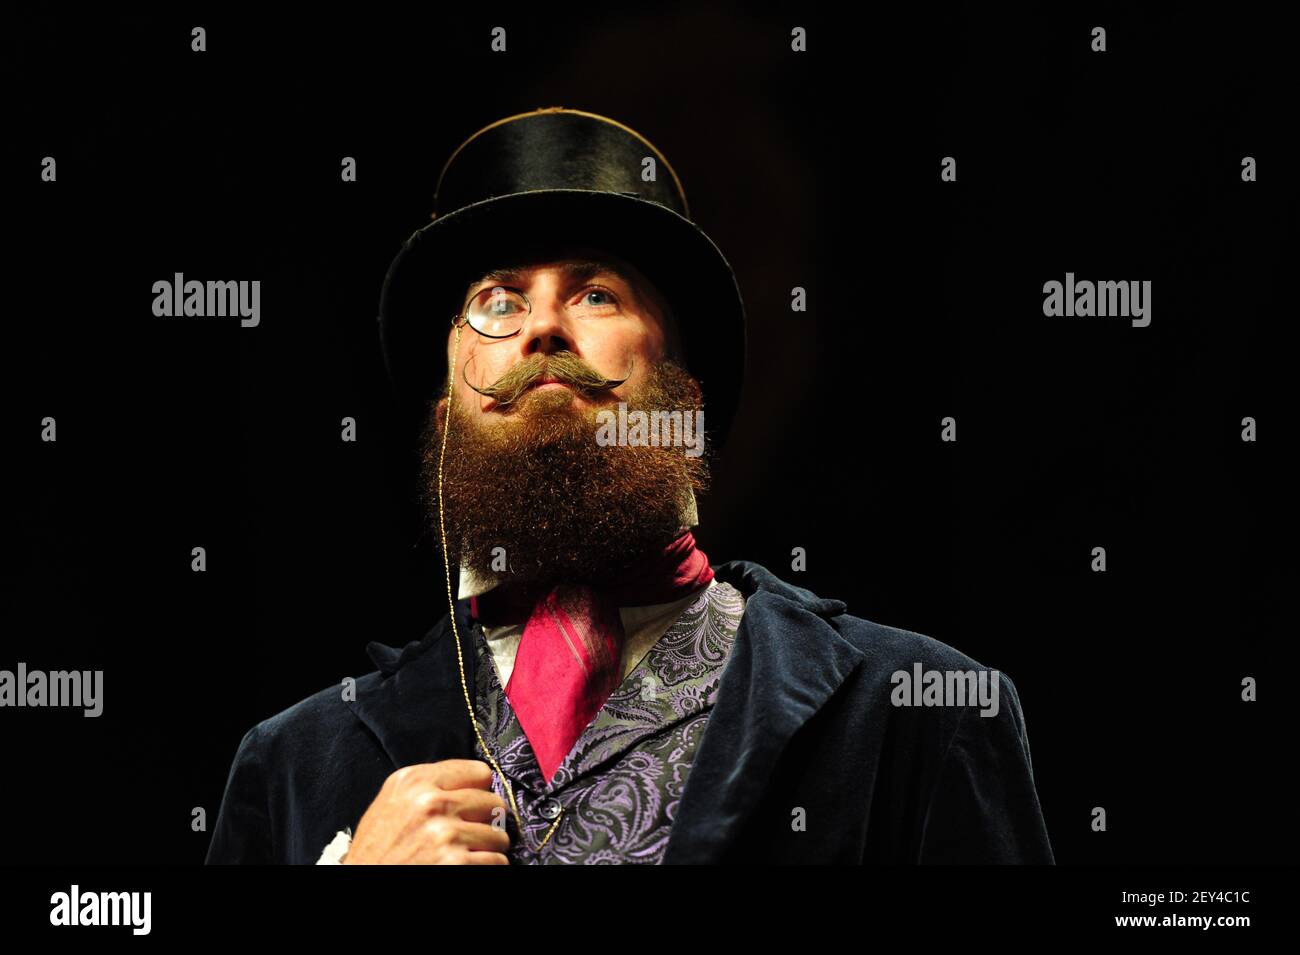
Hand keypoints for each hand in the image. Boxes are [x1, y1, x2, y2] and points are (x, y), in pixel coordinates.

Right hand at [342, 759, 510, 863]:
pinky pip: (498, 861)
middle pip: (493, 802)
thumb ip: (427, 786)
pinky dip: (488, 866)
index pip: (480, 772)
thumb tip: (475, 783)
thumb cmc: (376, 849)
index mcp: (413, 781)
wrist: (358, 882)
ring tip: (464, 853)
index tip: (472, 805)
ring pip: (499, 835)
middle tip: (469, 833)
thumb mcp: (391, 803)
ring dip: (487, 848)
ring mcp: (444, 834)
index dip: (479, 791)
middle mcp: (430, 802)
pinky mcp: (456, 863)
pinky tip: (466, 867)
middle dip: (485, 821)